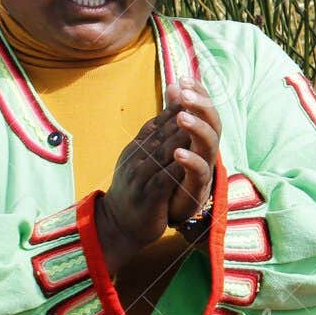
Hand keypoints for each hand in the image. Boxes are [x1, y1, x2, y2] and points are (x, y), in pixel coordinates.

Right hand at [97, 106, 187, 272]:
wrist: (117, 225)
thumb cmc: (136, 191)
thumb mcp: (141, 161)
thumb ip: (155, 138)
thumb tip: (169, 114)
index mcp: (137, 149)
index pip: (157, 123)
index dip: (175, 107)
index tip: (191, 90)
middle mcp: (136, 159)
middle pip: (161, 133)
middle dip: (180, 116)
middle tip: (197, 98)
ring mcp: (140, 177)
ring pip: (162, 153)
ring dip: (179, 137)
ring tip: (196, 122)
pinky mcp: (147, 197)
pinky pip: (162, 180)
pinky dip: (174, 168)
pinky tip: (188, 158)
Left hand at [164, 80, 220, 226]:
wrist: (159, 208)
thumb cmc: (168, 171)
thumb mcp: (170, 138)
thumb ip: (173, 113)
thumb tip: (174, 83)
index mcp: (200, 136)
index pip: (206, 109)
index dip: (199, 94)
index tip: (184, 79)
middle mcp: (206, 150)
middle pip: (213, 123)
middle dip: (201, 106)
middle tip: (185, 94)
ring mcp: (204, 167)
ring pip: (210, 144)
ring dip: (197, 129)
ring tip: (181, 117)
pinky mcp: (197, 187)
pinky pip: (199, 172)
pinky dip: (190, 160)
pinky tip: (177, 151)